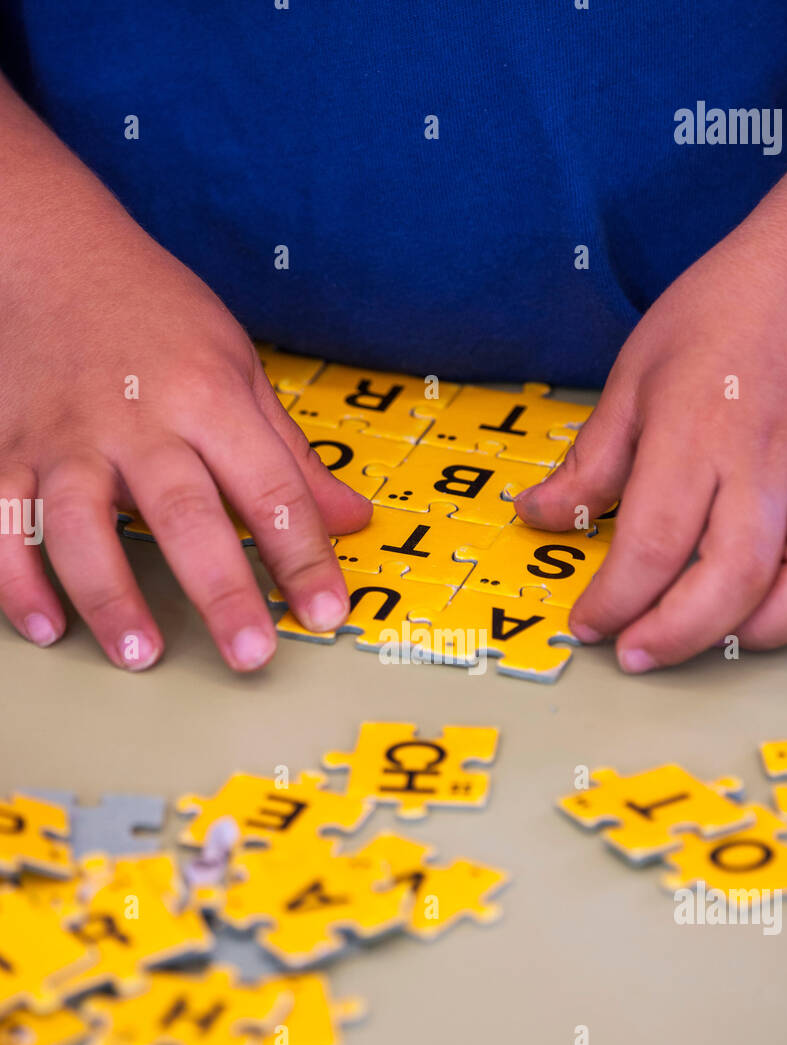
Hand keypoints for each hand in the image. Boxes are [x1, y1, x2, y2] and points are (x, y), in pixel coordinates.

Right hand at [0, 77, 369, 671]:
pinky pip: (3, 520)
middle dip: (221, 589)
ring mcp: (64, 439)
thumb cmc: (155, 316)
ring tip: (141, 654)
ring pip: (81, 525)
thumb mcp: (238, 368)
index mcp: (207, 397)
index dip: (303, 556)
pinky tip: (46, 626)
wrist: (52, 249)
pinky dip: (17, 578)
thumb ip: (290, 456)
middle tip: (251, 654)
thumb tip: (354, 521)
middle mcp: (136, 420)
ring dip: (110, 595)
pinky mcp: (6, 450)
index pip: (269, 488)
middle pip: (182, 514)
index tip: (325, 612)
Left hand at [517, 92, 786, 671]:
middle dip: (676, 635)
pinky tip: (781, 609)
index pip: (651, 543)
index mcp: (694, 432)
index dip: (614, 600)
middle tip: (635, 654)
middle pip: (730, 579)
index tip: (587, 623)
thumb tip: (536, 516)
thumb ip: (591, 459)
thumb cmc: (726, 309)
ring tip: (711, 640)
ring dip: (759, 631)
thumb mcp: (636, 373)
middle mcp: (763, 462)